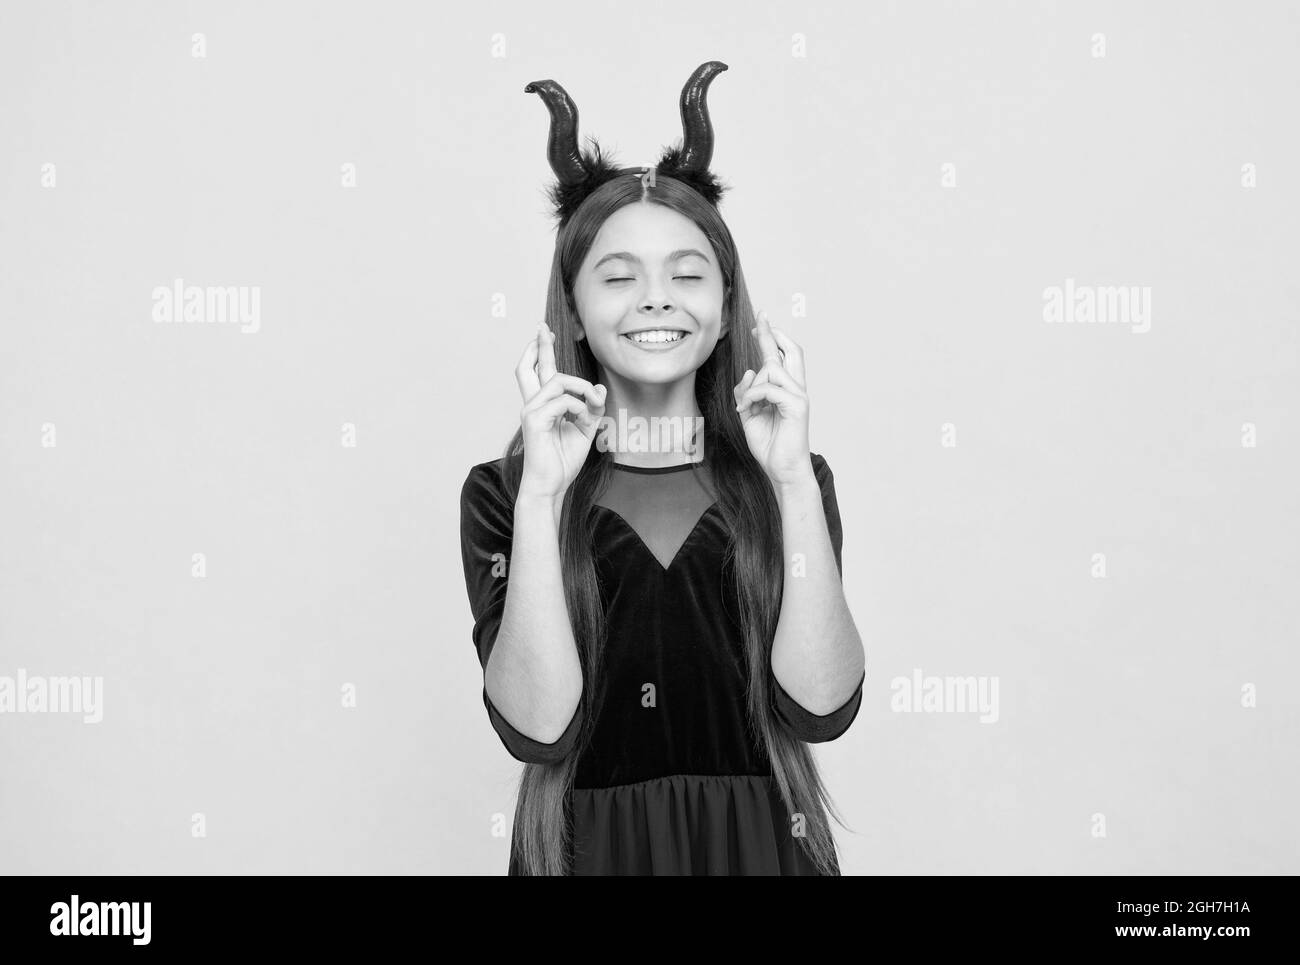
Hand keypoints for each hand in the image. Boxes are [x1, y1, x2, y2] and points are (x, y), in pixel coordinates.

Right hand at [514, 322, 606, 500]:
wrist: (550, 485)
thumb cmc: (563, 461)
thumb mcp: (585, 430)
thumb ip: (592, 408)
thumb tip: (599, 388)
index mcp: (543, 406)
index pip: (538, 373)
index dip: (541, 352)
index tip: (545, 333)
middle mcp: (533, 405)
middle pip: (529, 367)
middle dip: (538, 345)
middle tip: (542, 327)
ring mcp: (531, 410)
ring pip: (558, 380)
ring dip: (582, 389)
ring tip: (592, 407)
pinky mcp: (534, 419)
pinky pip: (564, 400)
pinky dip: (580, 408)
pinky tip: (583, 422)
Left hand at [732, 309, 812, 488]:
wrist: (783, 471)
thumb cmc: (770, 446)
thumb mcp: (749, 416)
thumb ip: (747, 394)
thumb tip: (748, 371)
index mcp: (787, 391)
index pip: (781, 358)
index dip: (771, 339)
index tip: (760, 324)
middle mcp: (796, 389)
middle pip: (791, 351)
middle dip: (774, 334)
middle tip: (761, 319)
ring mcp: (799, 396)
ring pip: (772, 369)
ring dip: (752, 385)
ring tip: (745, 406)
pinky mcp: (797, 405)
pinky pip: (768, 388)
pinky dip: (752, 396)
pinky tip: (746, 409)